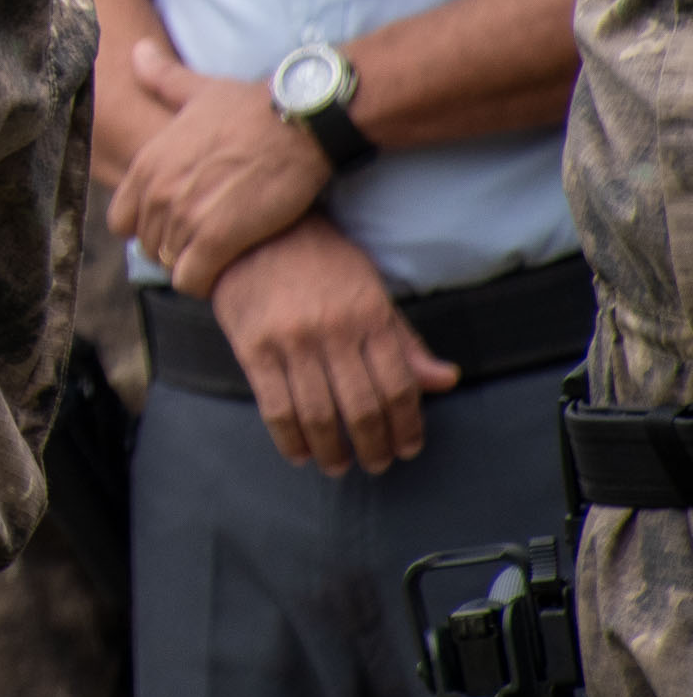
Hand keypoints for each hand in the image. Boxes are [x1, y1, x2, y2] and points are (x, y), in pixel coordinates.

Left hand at [109, 38, 330, 294]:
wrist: (298, 123)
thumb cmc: (252, 105)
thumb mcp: (197, 89)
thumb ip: (161, 78)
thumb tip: (135, 51)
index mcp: (147, 164)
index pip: (120, 220)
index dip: (146, 226)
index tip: (175, 223)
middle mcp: (157, 192)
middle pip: (148, 245)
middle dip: (173, 246)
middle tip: (206, 238)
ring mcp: (185, 217)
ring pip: (170, 264)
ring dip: (194, 263)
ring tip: (222, 250)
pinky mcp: (218, 239)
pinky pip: (191, 280)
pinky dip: (206, 281)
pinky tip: (227, 267)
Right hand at [209, 215, 457, 474]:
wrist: (251, 232)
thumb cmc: (319, 260)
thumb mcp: (371, 289)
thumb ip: (404, 340)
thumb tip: (445, 380)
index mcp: (369, 315)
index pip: (399, 387)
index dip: (407, 426)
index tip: (407, 448)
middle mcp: (333, 330)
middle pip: (362, 408)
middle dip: (373, 447)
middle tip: (376, 464)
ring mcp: (290, 341)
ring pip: (319, 415)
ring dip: (332, 451)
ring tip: (338, 465)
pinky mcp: (253, 348)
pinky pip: (275, 407)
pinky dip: (290, 439)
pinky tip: (299, 453)